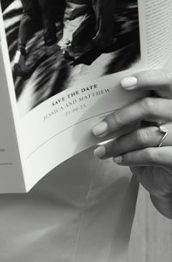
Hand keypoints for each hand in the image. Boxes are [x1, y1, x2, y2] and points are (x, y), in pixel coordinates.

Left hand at [92, 71, 171, 201]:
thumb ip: (137, 110)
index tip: (123, 84)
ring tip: (102, 151)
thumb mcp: (149, 124)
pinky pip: (149, 154)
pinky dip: (129, 157)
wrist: (171, 181)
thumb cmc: (156, 146)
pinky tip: (118, 159)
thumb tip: (104, 104)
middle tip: (97, 130)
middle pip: (148, 107)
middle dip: (118, 118)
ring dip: (118, 144)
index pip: (166, 80)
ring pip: (144, 134)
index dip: (146, 79)